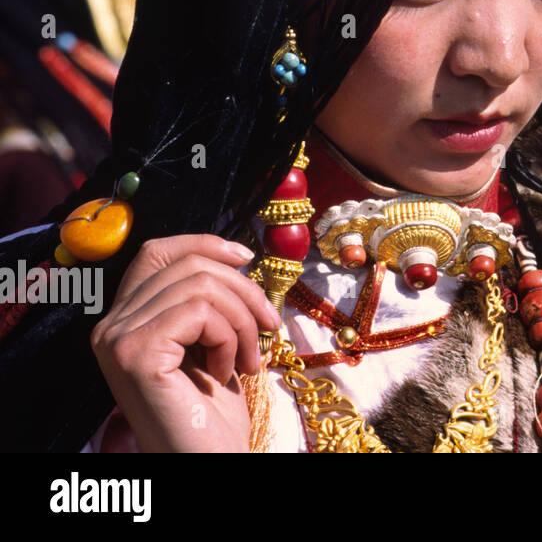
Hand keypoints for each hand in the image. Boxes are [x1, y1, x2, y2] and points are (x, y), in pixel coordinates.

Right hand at [91, 234, 280, 451]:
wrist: (206, 460)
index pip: (157, 253)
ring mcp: (117, 338)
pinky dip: (229, 336)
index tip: (246, 258)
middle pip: (187, 266)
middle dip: (243, 291)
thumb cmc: (213, 412)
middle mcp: (109, 326)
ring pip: (200, 285)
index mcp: (125, 319)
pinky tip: (226, 372)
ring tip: (248, 359)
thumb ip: (208, 300)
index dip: (203, 243)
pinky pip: (201, 311)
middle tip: (269, 329)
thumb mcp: (212, 342)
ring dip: (242, 320)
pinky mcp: (134, 352)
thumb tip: (237, 255)